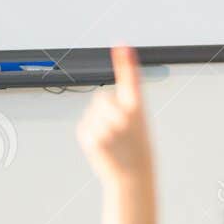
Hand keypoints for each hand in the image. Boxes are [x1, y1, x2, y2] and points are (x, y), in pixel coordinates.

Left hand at [76, 46, 152, 183]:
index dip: (125, 62)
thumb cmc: (137, 149)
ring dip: (99, 123)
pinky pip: (85, 125)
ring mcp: (105, 127)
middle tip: (118, 128)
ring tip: (112, 141)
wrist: (132, 178)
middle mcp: (122, 116)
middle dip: (106, 108)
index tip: (121, 45)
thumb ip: (124, 107)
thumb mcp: (138, 124)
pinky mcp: (89, 137)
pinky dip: (91, 134)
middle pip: (102, 97)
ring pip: (92, 112)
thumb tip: (104, 100)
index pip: (131, 80)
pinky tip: (103, 146)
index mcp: (138, 110)